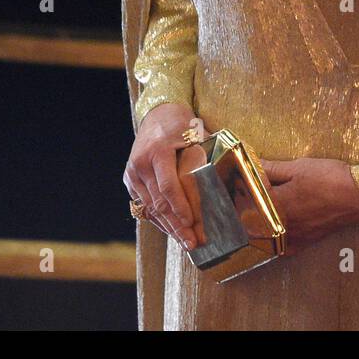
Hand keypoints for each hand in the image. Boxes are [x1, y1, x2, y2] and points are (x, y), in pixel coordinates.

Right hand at [123, 102, 199, 249]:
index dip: (180, 207)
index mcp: (158, 151)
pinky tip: (171, 231)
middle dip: (176, 225)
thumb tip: (229, 177)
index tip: (191, 223)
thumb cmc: (183, 124)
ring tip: (184, 242)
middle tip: (191, 243)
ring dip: (168, 227)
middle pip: (159, 201)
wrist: (158, 114)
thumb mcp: (196, 134)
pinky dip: (158, 219)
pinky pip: (144, 204)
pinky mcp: (130, 179)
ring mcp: (132, 172)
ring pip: (150, 207)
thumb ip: (206, 155)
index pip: (168, 186)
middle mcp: (141, 163)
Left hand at [238, 157, 358, 255]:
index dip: (239, 191)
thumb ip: (271, 169)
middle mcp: (280, 225)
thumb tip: (251, 165)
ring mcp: (293, 236)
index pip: (247, 200)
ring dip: (258, 224)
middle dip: (246, 209)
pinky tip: (275, 229)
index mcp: (275, 205)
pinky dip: (275, 239)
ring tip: (256, 211)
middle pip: (252, 221)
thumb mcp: (298, 167)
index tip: (234, 184)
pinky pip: (282, 246)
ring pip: (265, 235)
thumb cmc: (329, 179)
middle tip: (243, 197)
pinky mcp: (305, 242)